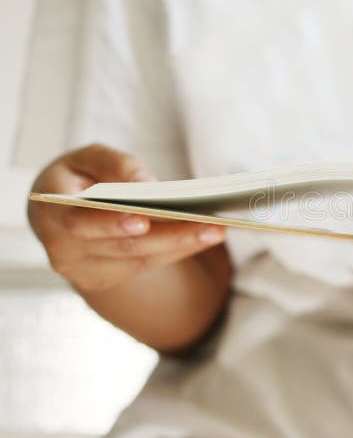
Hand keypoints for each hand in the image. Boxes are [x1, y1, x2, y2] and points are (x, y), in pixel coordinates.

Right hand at [28, 143, 226, 291]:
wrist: (61, 213)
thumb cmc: (78, 178)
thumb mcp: (87, 158)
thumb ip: (115, 164)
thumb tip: (145, 183)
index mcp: (50, 210)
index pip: (79, 221)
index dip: (110, 222)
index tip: (143, 219)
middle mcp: (61, 247)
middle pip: (122, 245)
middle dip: (169, 234)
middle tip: (208, 223)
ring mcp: (82, 269)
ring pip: (139, 259)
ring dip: (182, 244)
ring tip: (217, 229)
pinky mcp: (103, 279)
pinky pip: (146, 266)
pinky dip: (177, 250)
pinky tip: (204, 237)